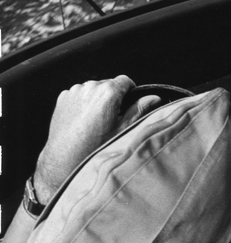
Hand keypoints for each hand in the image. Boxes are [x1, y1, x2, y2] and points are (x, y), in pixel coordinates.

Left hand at [33, 76, 160, 203]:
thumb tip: (155, 97)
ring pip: (94, 88)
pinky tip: (82, 119)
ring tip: (95, 120)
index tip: (127, 106)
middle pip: (109, 84)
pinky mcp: (63, 98)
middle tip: (111, 118)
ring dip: (97, 98)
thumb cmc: (94, 148)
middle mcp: (90, 87)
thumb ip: (139, 109)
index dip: (129, 93)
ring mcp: (74, 91)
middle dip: (112, 97)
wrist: (63, 162)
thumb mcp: (122, 130)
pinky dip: (82, 102)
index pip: (126, 81)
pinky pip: (79, 94)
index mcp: (108, 92)